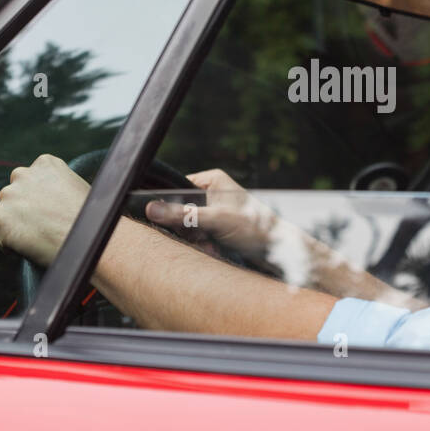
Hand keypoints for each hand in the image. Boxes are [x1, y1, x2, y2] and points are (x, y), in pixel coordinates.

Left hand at [0, 154, 90, 266]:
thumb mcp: (79, 189)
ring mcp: (9, 196)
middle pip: (15, 193)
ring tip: (41, 239)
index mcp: (45, 164)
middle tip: (43, 226)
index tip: (50, 211)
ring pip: (6, 214)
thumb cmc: (91, 219)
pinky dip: (13, 245)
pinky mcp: (0, 219)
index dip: (40, 197)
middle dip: (24, 208)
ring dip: (18, 226)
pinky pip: (2, 237)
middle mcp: (23, 174)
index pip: (32, 178)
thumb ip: (59, 187)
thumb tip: (50, 200)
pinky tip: (33, 248)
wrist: (87, 239)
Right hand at [144, 168, 277, 259]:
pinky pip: (199, 235)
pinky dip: (203, 245)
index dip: (169, 206)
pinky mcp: (218, 226)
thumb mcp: (216, 220)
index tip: (169, 221)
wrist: (278, 249)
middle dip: (187, 228)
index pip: (176, 187)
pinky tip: (213, 250)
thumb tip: (152, 209)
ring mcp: (214, 210)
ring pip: (188, 226)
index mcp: (211, 180)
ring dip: (195, 239)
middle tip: (198, 237)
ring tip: (210, 245)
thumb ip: (183, 215)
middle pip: (180, 209)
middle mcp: (212, 192)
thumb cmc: (254, 227)